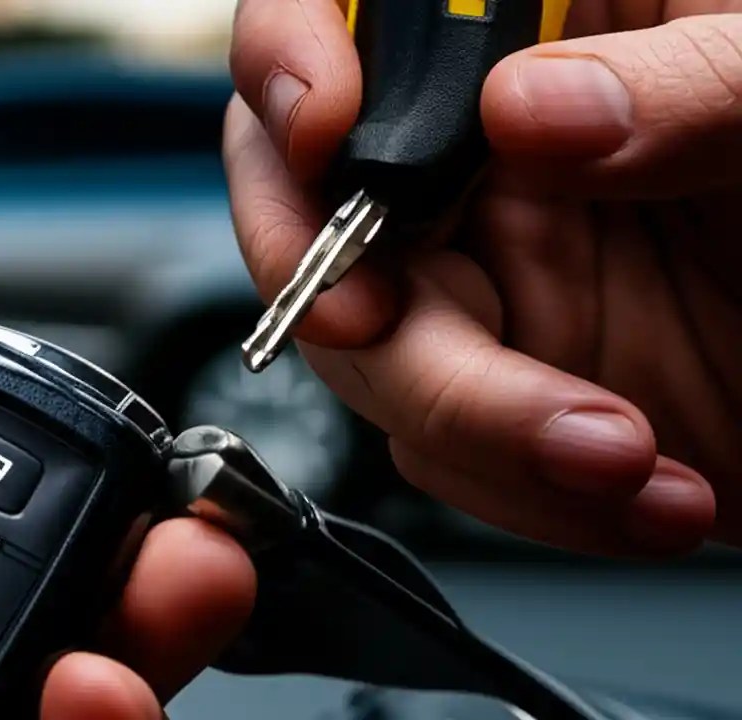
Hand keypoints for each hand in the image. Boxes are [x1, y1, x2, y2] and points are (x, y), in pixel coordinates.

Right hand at [226, 1, 740, 554]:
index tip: (326, 126)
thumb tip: (529, 112)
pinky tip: (639, 489)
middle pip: (307, 192)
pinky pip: (443, 447)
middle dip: (331, 277)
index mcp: (550, 29)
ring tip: (614, 451)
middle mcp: (491, 154)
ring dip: (469, 421)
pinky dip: (527, 491)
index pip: (350, 9)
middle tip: (380, 327)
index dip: (292, 59)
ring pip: (367, 348)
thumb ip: (693, 87)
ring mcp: (491, 274)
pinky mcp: (510, 385)